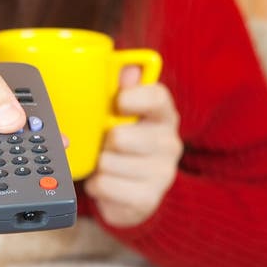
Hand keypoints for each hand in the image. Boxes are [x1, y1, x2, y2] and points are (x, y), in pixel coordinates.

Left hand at [83, 65, 182, 227]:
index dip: (135, 97)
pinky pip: (105, 185)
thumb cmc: (126, 141)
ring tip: (105, 163)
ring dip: (98, 163)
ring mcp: (162, 173)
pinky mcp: (148, 198)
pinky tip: (105, 181)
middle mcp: (169, 143)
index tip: (119, 102)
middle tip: (104, 142)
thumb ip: (122, 86)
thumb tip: (128, 67)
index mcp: (163, 115)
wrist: (135, 191)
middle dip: (104, 140)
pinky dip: (97, 184)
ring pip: (108, 162)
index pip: (158, 98)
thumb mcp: (122, 113)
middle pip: (121, 136)